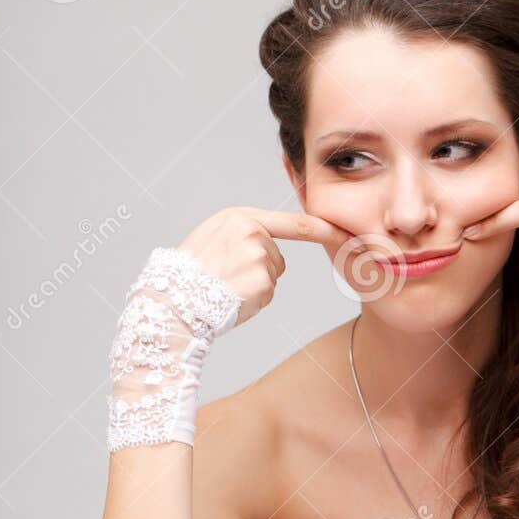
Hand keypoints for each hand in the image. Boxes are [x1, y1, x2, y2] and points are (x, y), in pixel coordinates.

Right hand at [179, 207, 350, 327]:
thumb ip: (242, 232)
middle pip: (276, 255)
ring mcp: (260, 257)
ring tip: (226, 285)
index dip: (320, 228)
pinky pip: (268, 294)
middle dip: (260, 268)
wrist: (175, 299)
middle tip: (227, 276)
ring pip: (272, 275)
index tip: (344, 231)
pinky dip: (254, 300)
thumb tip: (268, 242)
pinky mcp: (263, 282)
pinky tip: (232, 296)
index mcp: (239, 217)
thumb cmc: (190, 273)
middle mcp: (253, 232)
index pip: (291, 222)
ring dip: (255, 284)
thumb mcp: (213, 237)